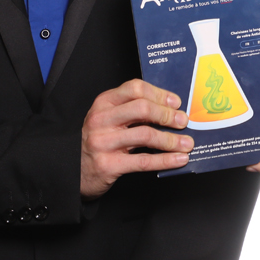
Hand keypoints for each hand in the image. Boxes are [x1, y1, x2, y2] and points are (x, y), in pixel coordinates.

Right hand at [80, 79, 193, 199]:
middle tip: (183, 121)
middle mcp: (101, 120)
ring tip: (187, 143)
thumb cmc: (97, 141)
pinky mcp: (108, 165)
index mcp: (103, 103)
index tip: (176, 102)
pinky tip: (178, 159)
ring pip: (145, 135)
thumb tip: (169, 109)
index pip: (135, 89)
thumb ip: (131, 111)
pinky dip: (165, 160)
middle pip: (142, 109)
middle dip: (168, 115)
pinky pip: (143, 161)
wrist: (72, 170)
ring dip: (171, 140)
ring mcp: (103, 142)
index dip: (159, 94)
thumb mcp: (108, 119)